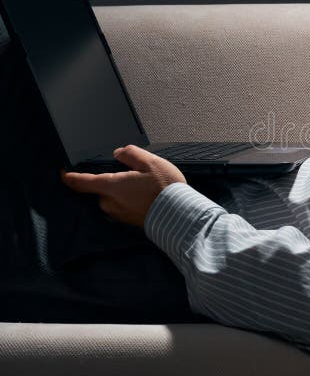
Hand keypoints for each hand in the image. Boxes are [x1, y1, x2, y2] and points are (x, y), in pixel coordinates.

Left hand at [61, 144, 186, 227]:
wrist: (180, 215)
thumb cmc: (165, 188)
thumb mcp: (150, 162)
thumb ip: (131, 154)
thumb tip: (119, 152)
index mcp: (111, 186)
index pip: (82, 182)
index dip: (70, 177)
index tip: (64, 174)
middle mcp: (110, 202)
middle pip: (101, 190)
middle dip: (112, 183)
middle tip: (133, 176)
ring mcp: (119, 215)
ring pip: (112, 200)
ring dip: (122, 193)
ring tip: (145, 188)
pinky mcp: (129, 223)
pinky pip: (123, 209)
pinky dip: (131, 203)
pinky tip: (148, 198)